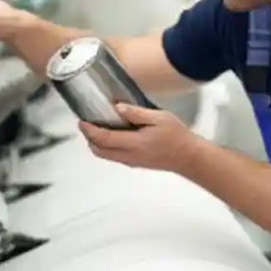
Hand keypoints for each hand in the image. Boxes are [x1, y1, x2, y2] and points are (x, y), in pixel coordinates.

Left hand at [79, 104, 204, 173]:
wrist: (188, 157)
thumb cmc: (176, 136)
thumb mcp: (159, 118)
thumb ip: (137, 113)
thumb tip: (118, 107)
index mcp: (134, 143)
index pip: (103, 139)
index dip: (89, 130)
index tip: (82, 121)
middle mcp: (129, 156)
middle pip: (98, 150)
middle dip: (89, 137)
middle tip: (86, 123)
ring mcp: (130, 161)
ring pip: (104, 155)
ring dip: (96, 143)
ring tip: (95, 128)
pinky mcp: (134, 163)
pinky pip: (113, 157)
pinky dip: (105, 147)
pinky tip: (110, 135)